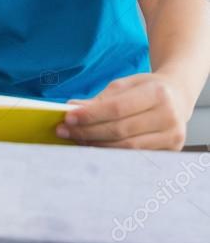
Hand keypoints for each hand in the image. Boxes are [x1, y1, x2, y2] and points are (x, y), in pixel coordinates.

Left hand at [55, 73, 188, 149]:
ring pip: (126, 148)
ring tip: (76, 139)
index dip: (90, 115)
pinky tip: (95, 148)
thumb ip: (100, 99)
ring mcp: (172, 136)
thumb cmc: (147, 90)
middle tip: (65, 131)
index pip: (117, 108)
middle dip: (88, 131)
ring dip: (96, 145)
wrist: (178, 97)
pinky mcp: (170, 151)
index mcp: (157, 93)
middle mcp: (168, 116)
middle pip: (120, 130)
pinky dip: (112, 153)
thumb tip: (73, 108)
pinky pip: (135, 157)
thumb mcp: (125, 86)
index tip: (68, 117)